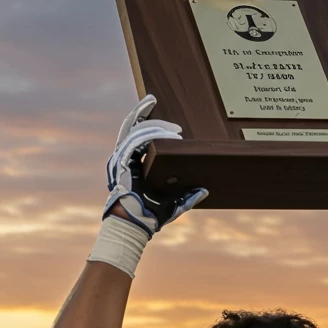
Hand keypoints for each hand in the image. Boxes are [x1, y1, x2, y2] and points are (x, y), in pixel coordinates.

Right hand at [105, 94, 207, 231]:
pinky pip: (136, 141)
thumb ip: (188, 196)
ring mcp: (122, 159)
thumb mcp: (175, 203)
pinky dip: (150, 134)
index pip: (136, 136)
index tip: (158, 113)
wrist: (137, 224)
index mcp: (133, 165)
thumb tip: (205, 190)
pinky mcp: (123, 161)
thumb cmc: (152, 215)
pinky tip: (167, 133)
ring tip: (171, 124)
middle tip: (156, 103)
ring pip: (134, 130)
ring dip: (153, 123)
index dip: (144, 121)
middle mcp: (125, 159)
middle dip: (144, 112)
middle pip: (132, 127)